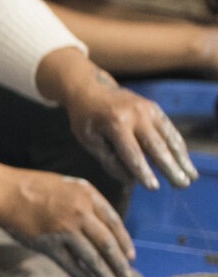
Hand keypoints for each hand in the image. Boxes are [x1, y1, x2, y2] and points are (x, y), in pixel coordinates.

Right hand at [0, 168, 134, 276]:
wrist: (2, 192)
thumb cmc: (31, 186)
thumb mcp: (66, 185)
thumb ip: (85, 202)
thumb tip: (100, 226)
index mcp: (87, 195)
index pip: (114, 222)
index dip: (124, 242)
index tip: (130, 256)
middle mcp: (80, 213)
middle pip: (107, 243)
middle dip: (119, 263)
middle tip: (126, 276)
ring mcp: (64, 230)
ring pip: (92, 257)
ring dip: (105, 274)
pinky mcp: (48, 244)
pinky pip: (70, 264)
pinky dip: (82, 276)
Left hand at [59, 71, 195, 189]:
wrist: (91, 89)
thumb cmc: (86, 119)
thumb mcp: (88, 140)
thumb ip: (108, 160)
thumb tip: (131, 180)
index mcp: (114, 123)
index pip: (131, 153)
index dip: (143, 171)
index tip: (153, 187)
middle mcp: (135, 115)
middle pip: (156, 146)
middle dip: (170, 167)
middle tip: (182, 185)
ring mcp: (148, 109)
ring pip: (169, 137)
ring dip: (182, 158)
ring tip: (190, 176)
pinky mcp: (154, 108)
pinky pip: (169, 129)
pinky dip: (178, 145)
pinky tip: (184, 160)